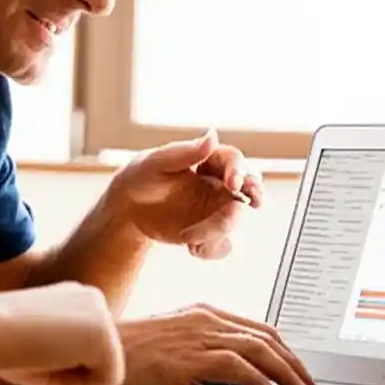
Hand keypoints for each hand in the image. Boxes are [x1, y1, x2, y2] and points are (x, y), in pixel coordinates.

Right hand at [0, 282, 125, 384]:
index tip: (27, 352)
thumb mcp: (38, 342)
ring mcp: (102, 315)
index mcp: (76, 297)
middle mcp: (94, 299)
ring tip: (40, 360)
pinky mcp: (104, 335)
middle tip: (31, 359)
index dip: (58, 366)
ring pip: (107, 371)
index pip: (84, 349)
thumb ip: (65, 353)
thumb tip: (90, 376)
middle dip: (69, 374)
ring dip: (73, 380)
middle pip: (100, 360)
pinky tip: (50, 364)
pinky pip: (109, 381)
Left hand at [109, 130, 263, 259]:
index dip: (238, 170)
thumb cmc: (142, 176)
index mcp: (209, 161)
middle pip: (248, 189)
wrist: (128, 208)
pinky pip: (223, 245)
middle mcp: (220, 184)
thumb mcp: (157, 162)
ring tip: (189, 236)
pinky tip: (191, 247)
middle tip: (254, 202)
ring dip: (218, 229)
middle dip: (255, 195)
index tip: (233, 184)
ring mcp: (217, 210)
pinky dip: (210, 249)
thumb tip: (213, 135)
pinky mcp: (211, 233)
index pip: (234, 160)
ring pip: (235, 221)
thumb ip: (186, 152)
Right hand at [114, 303, 316, 384]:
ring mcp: (198, 335)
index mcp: (202, 312)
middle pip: (265, 337)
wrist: (97, 347)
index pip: (257, 327)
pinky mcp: (188, 356)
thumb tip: (228, 369)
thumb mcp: (169, 341)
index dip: (283, 349)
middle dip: (293, 363)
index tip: (296, 367)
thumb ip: (198, 347)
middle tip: (308, 384)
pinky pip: (235, 365)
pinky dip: (257, 378)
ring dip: (285, 373)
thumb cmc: (126, 349)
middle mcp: (205, 319)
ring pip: (258, 349)